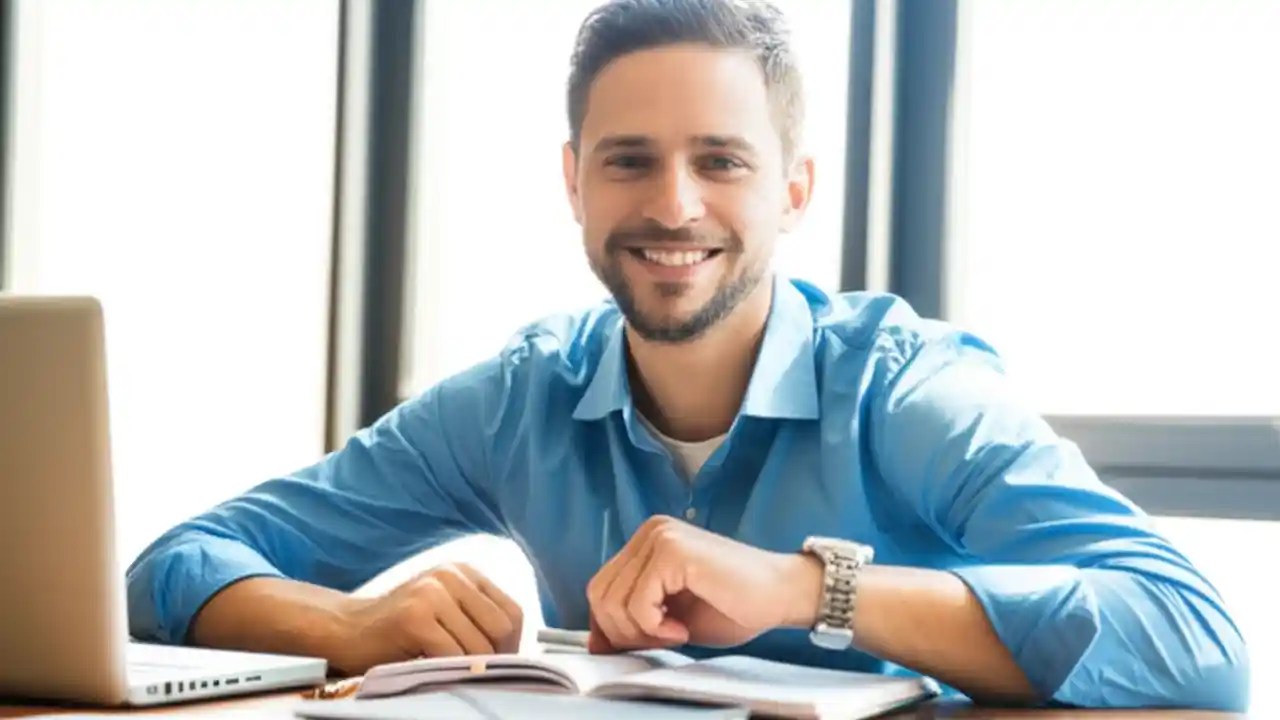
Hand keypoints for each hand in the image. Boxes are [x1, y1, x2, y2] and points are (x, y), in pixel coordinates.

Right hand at [334, 562, 522, 673]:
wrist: (346, 630)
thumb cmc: (399, 629)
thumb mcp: (445, 610)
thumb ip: (477, 618)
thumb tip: (517, 652)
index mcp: (464, 572)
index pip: (513, 611)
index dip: (513, 645)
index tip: (500, 665)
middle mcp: (451, 575)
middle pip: (502, 627)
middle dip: (497, 659)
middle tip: (479, 676)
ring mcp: (432, 593)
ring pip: (479, 645)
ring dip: (471, 669)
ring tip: (454, 674)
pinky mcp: (415, 617)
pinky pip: (452, 655)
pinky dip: (451, 672)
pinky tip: (436, 672)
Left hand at [586, 516, 822, 652]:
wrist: (781, 594)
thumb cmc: (734, 606)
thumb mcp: (670, 618)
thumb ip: (632, 621)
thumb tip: (594, 642)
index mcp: (647, 542)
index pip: (600, 587)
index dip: (612, 626)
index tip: (644, 643)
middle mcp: (650, 531)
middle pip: (600, 594)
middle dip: (624, 632)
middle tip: (663, 640)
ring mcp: (660, 537)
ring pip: (613, 600)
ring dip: (640, 632)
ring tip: (675, 633)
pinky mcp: (672, 551)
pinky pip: (637, 601)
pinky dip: (654, 627)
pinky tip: (681, 628)